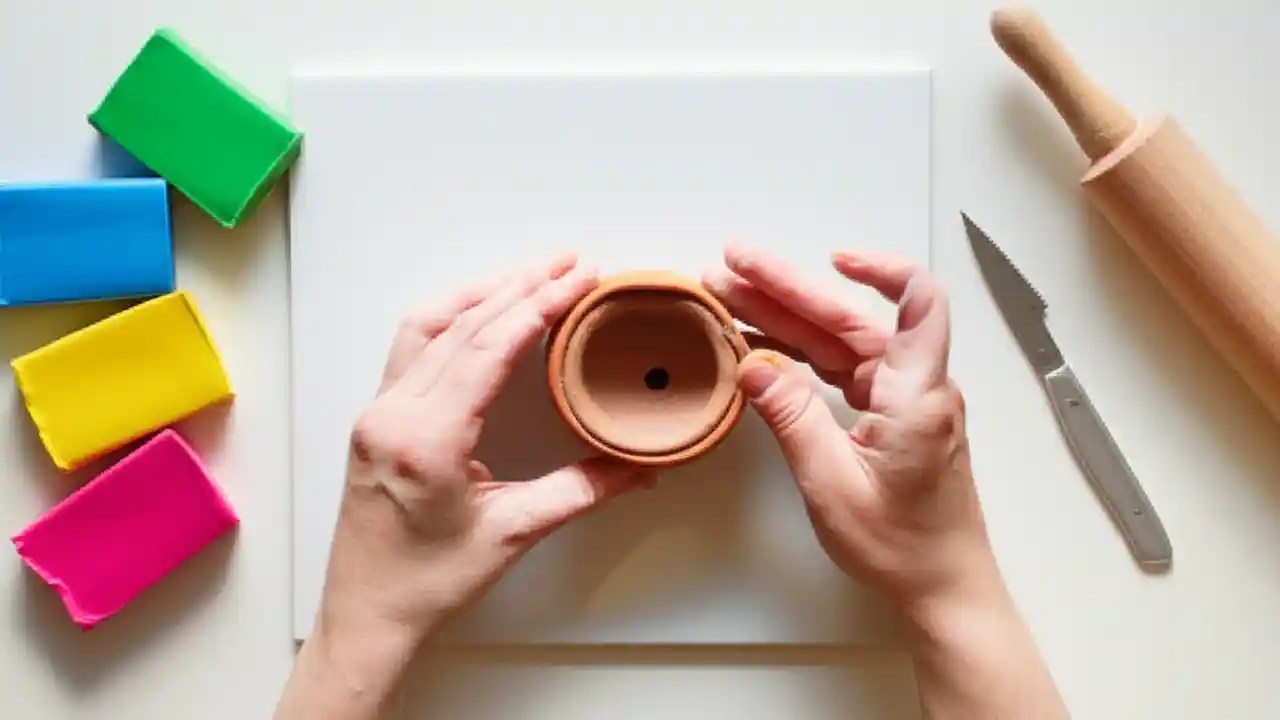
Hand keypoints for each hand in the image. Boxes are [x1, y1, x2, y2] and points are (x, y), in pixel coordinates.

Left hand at [278, 255, 653, 719]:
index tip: (579, 279)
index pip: (487, 348)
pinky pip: (413, 346)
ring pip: (430, 325)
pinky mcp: (376, 417)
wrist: (366, 615)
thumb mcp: (512, 535)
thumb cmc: (427, 584)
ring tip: (532, 273)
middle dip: (520, 286)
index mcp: (425, 441)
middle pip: (462, 326)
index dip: (538, 305)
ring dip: (483, 292)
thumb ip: (580, 491)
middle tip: (571, 264)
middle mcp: (393, 415)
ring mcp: (377, 412)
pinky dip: (453, 316)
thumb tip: (639, 466)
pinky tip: (481, 308)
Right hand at [703, 244, 994, 608]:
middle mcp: (915, 389)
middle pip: (850, 318)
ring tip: (728, 298)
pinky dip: (799, 354)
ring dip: (784, 318)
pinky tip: (758, 347)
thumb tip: (754, 366)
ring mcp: (901, 402)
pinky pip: (839, 371)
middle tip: (731, 268)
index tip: (833, 258)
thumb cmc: (904, 546)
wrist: (942, 586)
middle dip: (788, 289)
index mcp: (914, 396)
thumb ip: (792, 418)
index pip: (919, 302)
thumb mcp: (832, 484)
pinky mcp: (888, 418)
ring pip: (838, 342)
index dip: (880, 269)